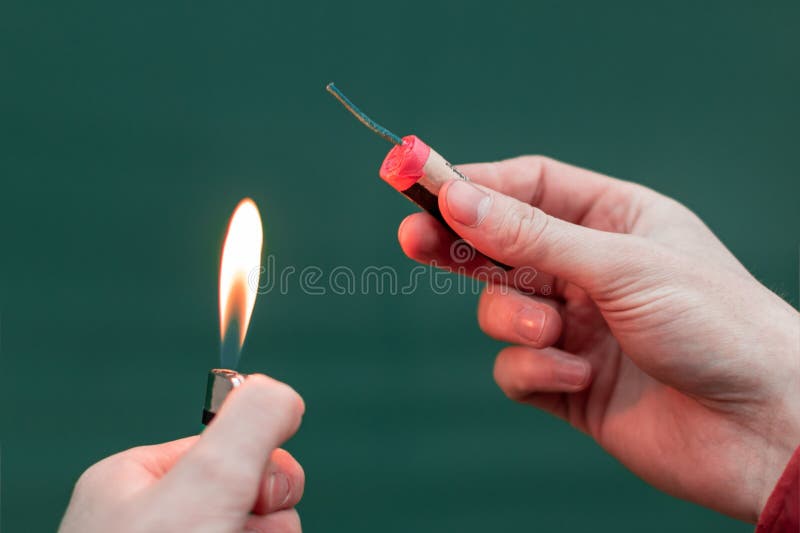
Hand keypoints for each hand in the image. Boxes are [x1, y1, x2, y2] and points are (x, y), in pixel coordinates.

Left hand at [59, 374, 305, 532]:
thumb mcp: (206, 482)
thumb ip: (249, 423)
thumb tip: (284, 394)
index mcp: (134, 481)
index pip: (226, 446)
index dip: (257, 466)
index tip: (258, 492)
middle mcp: (151, 519)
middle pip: (246, 488)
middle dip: (264, 511)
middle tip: (241, 530)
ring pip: (256, 528)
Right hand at [397, 156, 799, 521]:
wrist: (763, 428)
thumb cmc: (715, 324)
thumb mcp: (620, 266)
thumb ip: (532, 237)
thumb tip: (458, 198)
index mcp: (613, 221)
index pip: (528, 187)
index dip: (475, 184)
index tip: (420, 183)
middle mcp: (589, 270)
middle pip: (501, 246)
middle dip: (458, 245)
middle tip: (413, 239)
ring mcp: (576, 327)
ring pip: (501, 311)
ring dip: (516, 321)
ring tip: (554, 333)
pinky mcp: (567, 383)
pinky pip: (515, 369)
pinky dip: (536, 372)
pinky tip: (579, 378)